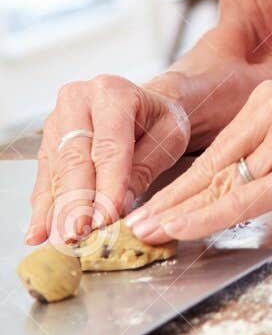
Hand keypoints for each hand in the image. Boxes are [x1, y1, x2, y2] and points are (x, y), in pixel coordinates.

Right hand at [27, 74, 190, 244]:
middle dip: (76, 202)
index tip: (104, 219)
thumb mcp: (168, 139)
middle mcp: (78, 101)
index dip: (106, 187)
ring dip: (58, 210)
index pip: (109, 147)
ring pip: (56, 172)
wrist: (146, 105)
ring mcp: (57, 121)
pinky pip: (45, 179)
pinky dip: (44, 208)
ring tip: (62, 241)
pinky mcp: (48, 143)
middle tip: (78, 235)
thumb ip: (144, 169)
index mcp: (112, 93)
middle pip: (74, 159)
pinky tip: (40, 232)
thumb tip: (118, 206)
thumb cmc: (159, 120)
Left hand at [128, 81, 271, 241]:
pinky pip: (244, 198)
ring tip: (151, 233)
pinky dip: (208, 216)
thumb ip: (261, 162)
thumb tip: (211, 198)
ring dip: (183, 213)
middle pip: (211, 167)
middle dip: (170, 201)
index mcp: (269, 100)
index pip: (214, 152)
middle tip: (132, 226)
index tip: (150, 208)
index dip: (178, 185)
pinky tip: (181, 228)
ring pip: (225, 184)